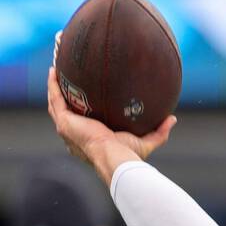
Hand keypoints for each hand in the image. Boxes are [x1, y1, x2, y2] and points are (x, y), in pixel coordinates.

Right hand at [47, 60, 175, 182]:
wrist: (114, 158)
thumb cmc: (128, 155)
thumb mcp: (145, 142)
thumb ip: (158, 132)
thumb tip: (172, 119)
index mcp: (90, 139)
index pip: (82, 122)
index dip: (80, 109)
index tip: (84, 95)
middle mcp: (75, 134)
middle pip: (65, 110)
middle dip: (63, 94)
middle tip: (66, 77)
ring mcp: (67, 128)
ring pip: (56, 103)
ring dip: (55, 85)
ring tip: (56, 68)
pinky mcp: (64, 122)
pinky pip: (55, 98)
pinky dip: (53, 84)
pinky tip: (54, 70)